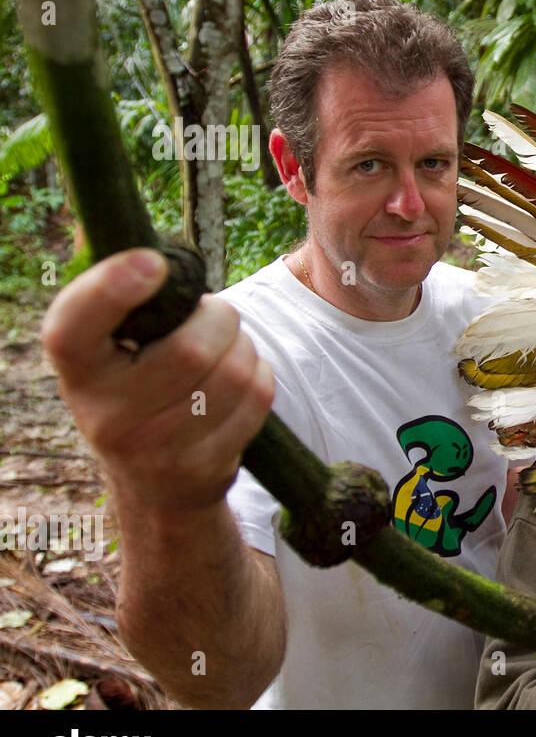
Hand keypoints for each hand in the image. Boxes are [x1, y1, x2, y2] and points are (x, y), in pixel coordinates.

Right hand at [41, 248, 274, 513]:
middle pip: (191, 349)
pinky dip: (260, 373)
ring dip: (243, 346)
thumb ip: (122, 302)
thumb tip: (154, 255)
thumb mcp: (109, 349)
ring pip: (234, 372)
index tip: (152, 263)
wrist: (153, 481)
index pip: (73, 328)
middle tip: (212, 317)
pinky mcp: (202, 468)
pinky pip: (257, 397)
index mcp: (76, 369)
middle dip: (219, 318)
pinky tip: (239, 378)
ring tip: (225, 348)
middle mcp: (105, 414)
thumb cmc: (136, 387)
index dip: (110, 290)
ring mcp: (154, 449)